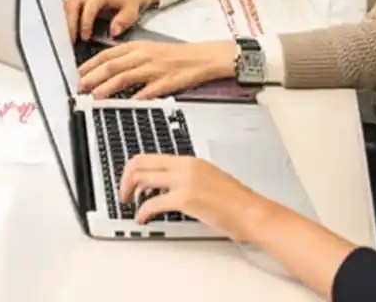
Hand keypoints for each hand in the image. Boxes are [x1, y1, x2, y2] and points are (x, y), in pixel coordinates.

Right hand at [64, 0, 159, 41]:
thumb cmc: (128, 2)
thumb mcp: (132, 10)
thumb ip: (124, 19)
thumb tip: (113, 31)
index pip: (89, 6)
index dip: (86, 21)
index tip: (86, 36)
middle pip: (72, 5)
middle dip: (69, 24)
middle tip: (70, 40)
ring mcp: (80, 0)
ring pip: (65, 8)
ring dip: (63, 23)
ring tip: (64, 40)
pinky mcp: (77, 6)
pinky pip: (65, 11)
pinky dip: (61, 22)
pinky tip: (61, 34)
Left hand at [77, 39, 236, 98]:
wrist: (201, 57)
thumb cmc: (174, 56)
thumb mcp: (147, 51)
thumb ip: (127, 59)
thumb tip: (106, 70)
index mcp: (136, 47)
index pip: (107, 55)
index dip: (90, 65)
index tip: (77, 75)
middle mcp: (143, 56)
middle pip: (112, 66)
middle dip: (92, 77)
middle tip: (79, 88)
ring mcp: (155, 68)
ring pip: (126, 76)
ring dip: (108, 87)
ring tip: (95, 96)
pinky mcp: (168, 81)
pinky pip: (151, 89)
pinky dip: (140, 95)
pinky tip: (130, 102)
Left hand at [120, 154, 273, 239]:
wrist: (252, 212)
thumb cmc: (236, 201)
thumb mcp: (208, 178)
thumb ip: (187, 178)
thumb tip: (167, 186)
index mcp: (189, 161)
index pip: (151, 157)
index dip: (134, 170)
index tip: (130, 182)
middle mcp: (184, 167)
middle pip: (140, 163)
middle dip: (125, 179)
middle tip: (124, 194)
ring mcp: (184, 181)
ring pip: (142, 178)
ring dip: (130, 193)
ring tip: (131, 205)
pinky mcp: (185, 199)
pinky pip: (152, 203)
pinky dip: (142, 212)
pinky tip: (142, 218)